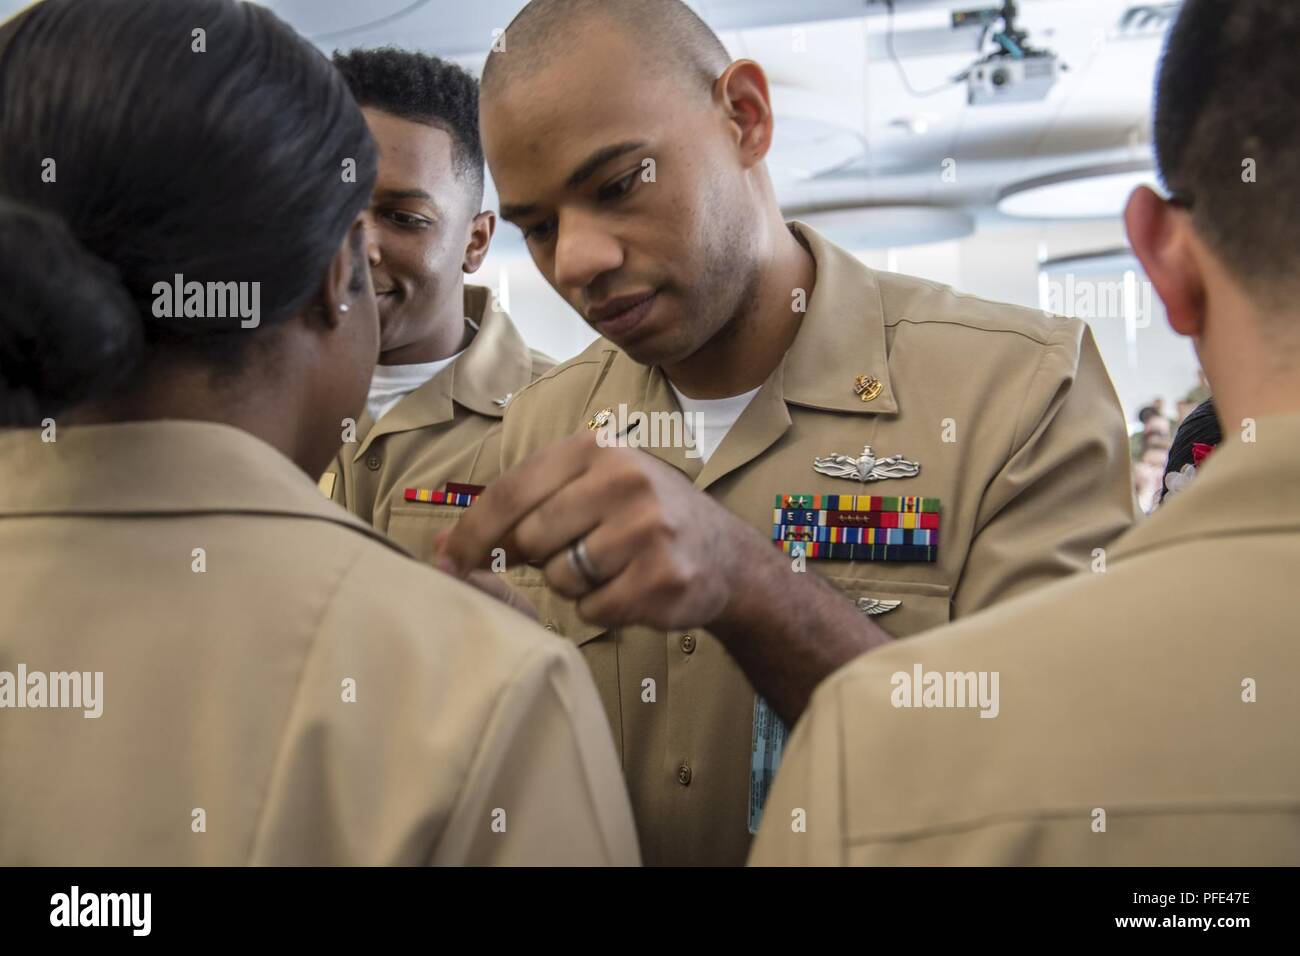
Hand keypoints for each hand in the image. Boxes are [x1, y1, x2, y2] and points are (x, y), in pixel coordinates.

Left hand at [435, 430, 768, 630]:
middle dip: (542, 557)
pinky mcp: (664, 577)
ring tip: (615, 567)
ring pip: (561, 577)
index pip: (512, 490)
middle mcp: (625, 478)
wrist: (727, 557)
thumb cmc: (643, 521)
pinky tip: (633, 589)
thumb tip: (440, 547)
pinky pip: (595, 609)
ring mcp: (649, 528)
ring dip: (576, 584)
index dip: (471, 531)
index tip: (444, 561)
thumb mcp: (589, 492)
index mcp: (598, 447)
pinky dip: (604, 609)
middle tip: (578, 551)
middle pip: (532, 537)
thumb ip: (520, 511)